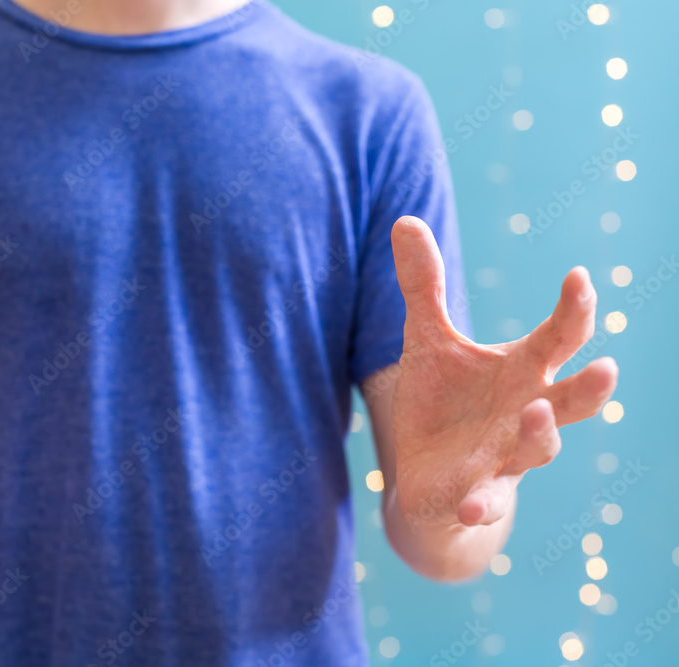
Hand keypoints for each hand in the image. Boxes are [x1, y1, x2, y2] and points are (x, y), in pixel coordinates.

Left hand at [389, 217, 617, 527]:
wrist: (429, 474)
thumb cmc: (443, 402)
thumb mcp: (428, 339)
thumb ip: (422, 285)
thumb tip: (404, 218)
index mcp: (522, 370)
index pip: (560, 337)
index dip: (574, 308)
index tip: (577, 276)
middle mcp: (526, 412)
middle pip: (573, 400)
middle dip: (592, 387)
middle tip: (606, 367)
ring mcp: (505, 457)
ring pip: (539, 448)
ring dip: (539, 434)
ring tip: (536, 410)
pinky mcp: (476, 494)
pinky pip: (485, 503)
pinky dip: (481, 505)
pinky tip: (470, 505)